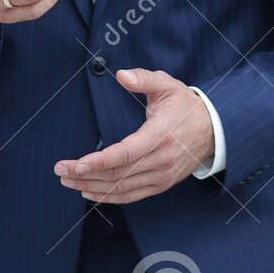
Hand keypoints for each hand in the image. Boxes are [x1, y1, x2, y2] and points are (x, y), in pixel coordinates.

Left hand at [53, 69, 213, 203]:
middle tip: (60, 170)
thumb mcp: (167, 85)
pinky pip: (132, 195)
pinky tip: (90, 192)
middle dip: (85, 175)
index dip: (99, 161)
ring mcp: (162, 175)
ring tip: (68, 182)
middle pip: (118, 174)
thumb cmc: (185, 105)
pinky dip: (109, 197)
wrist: (213, 130)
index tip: (76, 164)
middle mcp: (161, 160)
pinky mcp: (161, 184)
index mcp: (160, 135)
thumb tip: (121, 75)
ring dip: (92, 188)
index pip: (126, 153)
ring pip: (122, 188)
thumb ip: (143, 78)